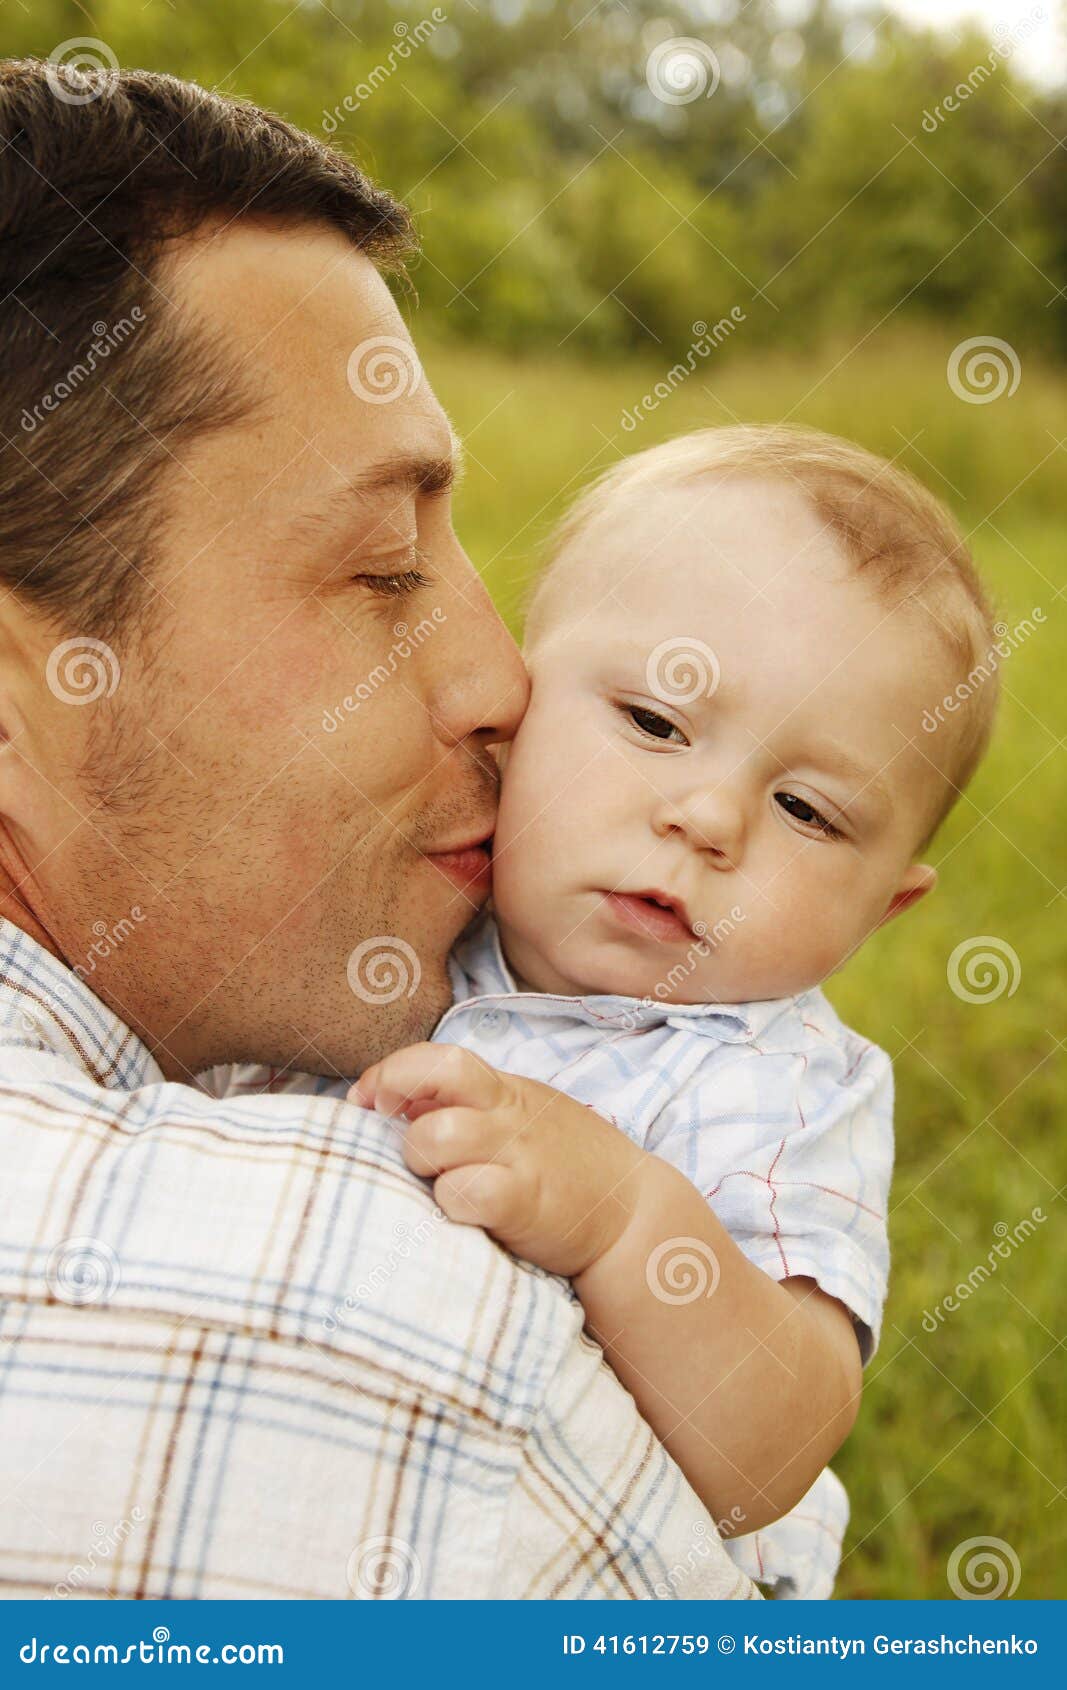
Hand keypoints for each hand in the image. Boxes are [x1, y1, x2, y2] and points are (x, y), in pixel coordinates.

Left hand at [349, 1043, 648, 1276]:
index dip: (392, 1072)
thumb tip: (401, 1102)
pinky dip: (450, 1203)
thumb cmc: (565, 1165)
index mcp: (505, 1092)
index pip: (440, 1057)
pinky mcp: (527, 1202)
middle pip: (437, 1079)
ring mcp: (519, 1156)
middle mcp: (509, 1116)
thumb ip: (469, 1106)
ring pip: (439, 1135)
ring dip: (421, 1160)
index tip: (367, 1101)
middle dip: (397, 1101)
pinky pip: (467, 1191)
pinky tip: (460, 1214)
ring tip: (436, 1182)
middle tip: (395, 1138)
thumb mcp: (521, 1118)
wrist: (631, 1215)